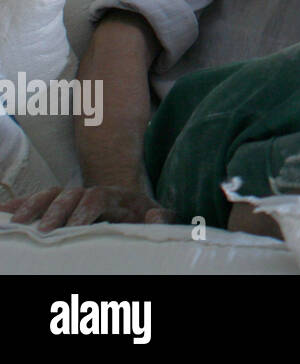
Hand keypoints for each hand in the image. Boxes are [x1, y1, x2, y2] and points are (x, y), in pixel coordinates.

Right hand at [0, 186, 173, 231]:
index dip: (87, 209)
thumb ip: (161, 218)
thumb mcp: (158, 218)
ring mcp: (76, 198)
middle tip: (45, 230)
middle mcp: (94, 193)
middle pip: (71, 195)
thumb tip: (152, 216)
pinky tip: (4, 212)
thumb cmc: (147, 219)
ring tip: (17, 222)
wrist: (139, 210)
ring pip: (52, 195)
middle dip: (56, 211)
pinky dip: (21, 205)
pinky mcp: (62, 206)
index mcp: (118, 196)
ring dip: (33, 206)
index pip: (99, 196)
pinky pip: (39, 201)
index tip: (76, 225)